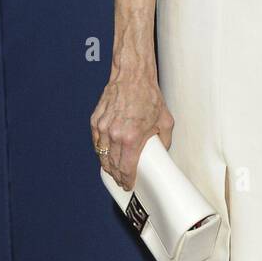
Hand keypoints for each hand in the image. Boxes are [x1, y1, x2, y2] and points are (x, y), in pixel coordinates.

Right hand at [91, 73, 173, 191]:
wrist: (132, 76)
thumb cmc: (148, 95)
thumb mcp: (165, 120)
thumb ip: (164, 141)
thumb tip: (162, 152)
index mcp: (132, 138)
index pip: (126, 168)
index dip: (127, 180)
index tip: (128, 184)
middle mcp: (115, 135)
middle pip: (112, 165)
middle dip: (117, 176)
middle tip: (122, 180)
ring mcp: (103, 128)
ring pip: (102, 155)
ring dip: (108, 165)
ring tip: (114, 170)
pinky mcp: (96, 121)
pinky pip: (96, 142)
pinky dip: (100, 150)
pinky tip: (106, 153)